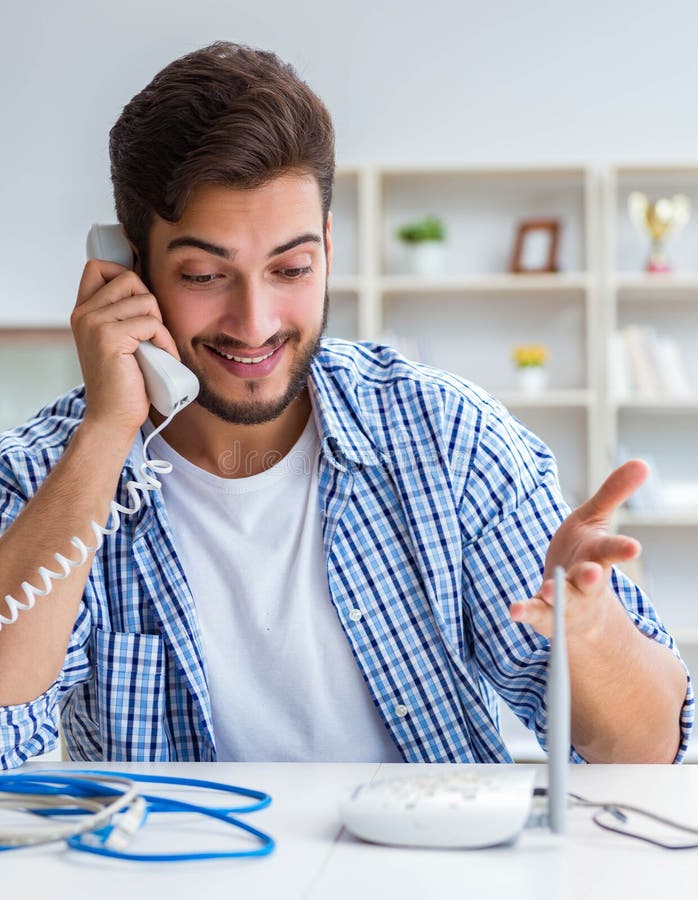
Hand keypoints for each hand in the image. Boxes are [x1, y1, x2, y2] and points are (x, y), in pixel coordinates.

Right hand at [70, 259, 179, 437]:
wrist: (112, 417)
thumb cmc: (122, 382)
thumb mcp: (116, 342)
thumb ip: (120, 315)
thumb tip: (145, 290)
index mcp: (83, 312)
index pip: (98, 267)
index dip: (124, 274)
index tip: (139, 302)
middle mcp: (84, 314)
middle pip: (129, 278)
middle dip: (149, 303)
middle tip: (151, 333)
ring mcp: (94, 324)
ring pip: (145, 300)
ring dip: (160, 326)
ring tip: (156, 348)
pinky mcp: (110, 338)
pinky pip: (152, 323)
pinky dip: (165, 341)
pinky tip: (162, 357)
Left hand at [509, 460, 647, 638]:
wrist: (578, 608)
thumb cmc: (586, 554)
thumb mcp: (595, 520)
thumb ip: (614, 493)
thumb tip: (642, 463)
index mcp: (598, 557)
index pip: (612, 551)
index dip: (622, 549)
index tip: (634, 547)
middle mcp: (585, 582)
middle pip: (590, 579)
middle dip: (591, 576)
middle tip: (592, 572)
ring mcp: (566, 600)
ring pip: (564, 599)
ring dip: (558, 595)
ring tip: (549, 591)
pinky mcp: (544, 613)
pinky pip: (535, 612)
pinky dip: (525, 611)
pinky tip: (514, 611)